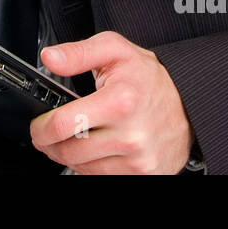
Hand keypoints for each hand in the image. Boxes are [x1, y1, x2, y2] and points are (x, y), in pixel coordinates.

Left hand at [29, 30, 194, 173]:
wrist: (189, 103)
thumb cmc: (150, 78)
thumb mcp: (116, 51)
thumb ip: (78, 52)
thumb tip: (50, 57)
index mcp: (120, 101)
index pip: (64, 124)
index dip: (41, 127)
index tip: (38, 125)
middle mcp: (131, 134)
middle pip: (69, 152)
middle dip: (50, 144)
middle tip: (46, 135)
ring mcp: (138, 159)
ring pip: (82, 168)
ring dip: (69, 156)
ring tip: (71, 139)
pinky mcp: (144, 174)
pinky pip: (102, 177)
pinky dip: (90, 166)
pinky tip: (94, 149)